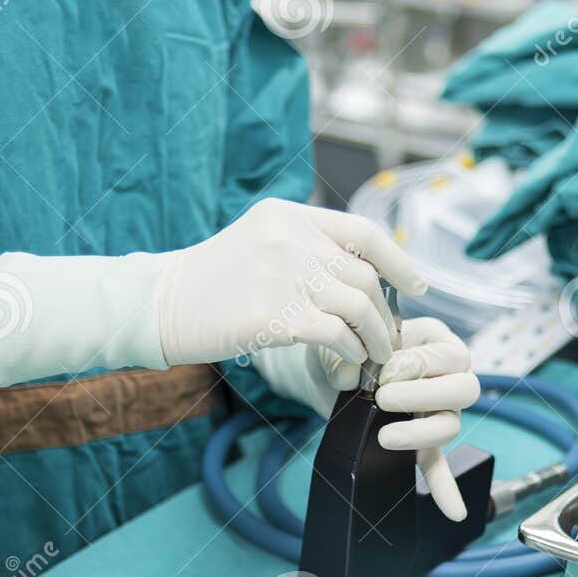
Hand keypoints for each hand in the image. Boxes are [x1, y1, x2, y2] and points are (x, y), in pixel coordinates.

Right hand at [155, 199, 426, 366]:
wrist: (160, 303)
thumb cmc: (213, 281)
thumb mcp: (260, 242)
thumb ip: (304, 247)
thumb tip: (360, 273)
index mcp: (290, 215)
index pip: (363, 233)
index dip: (399, 261)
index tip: (416, 287)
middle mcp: (290, 238)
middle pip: (364, 277)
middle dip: (385, 314)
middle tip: (388, 339)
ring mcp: (283, 275)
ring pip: (357, 306)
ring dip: (374, 337)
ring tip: (374, 356)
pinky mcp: (274, 315)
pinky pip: (335, 334)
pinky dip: (350, 351)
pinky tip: (349, 361)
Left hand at [252, 318, 479, 520]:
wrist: (327, 371)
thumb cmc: (344, 346)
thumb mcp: (344, 340)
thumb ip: (345, 354)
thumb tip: (349, 378)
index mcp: (436, 342)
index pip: (451, 355)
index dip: (420, 365)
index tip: (384, 371)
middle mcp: (446, 376)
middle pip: (465, 390)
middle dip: (425, 397)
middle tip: (384, 399)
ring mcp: (437, 412)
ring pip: (451, 427)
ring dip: (420, 434)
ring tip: (384, 436)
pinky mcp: (419, 442)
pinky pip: (438, 466)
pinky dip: (445, 489)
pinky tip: (454, 512)